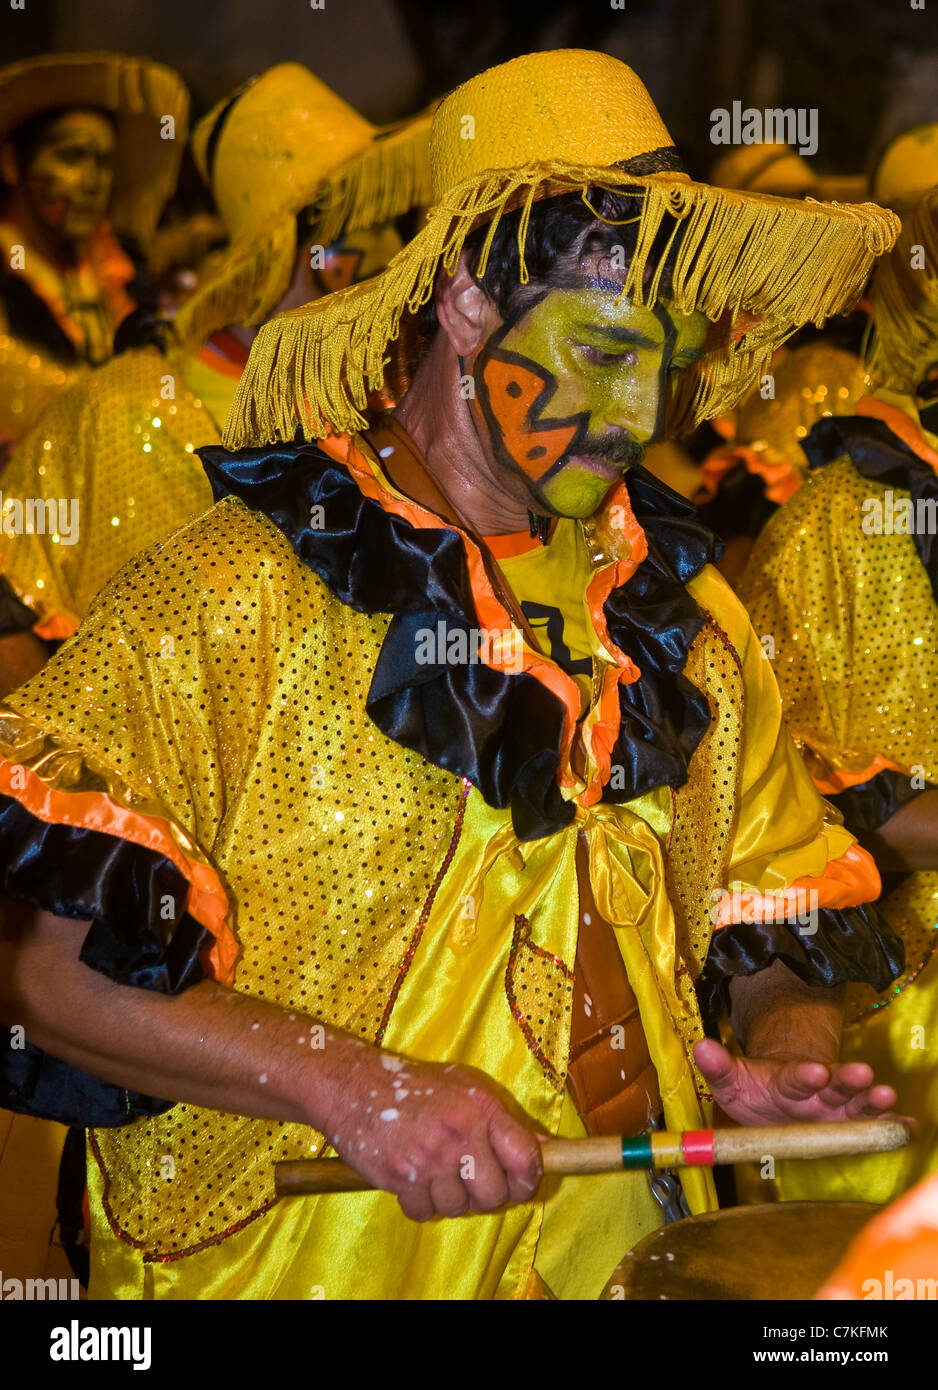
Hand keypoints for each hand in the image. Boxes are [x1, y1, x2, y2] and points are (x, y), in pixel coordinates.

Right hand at [323, 1049, 542, 1221]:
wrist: (356, 1086)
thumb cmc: (416, 1085)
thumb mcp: (467, 1086)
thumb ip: (505, 1119)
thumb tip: (544, 1149)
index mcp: (482, 1109)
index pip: (525, 1160)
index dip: (529, 1180)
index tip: (521, 1183)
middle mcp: (460, 1134)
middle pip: (494, 1195)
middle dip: (487, 1195)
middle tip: (473, 1179)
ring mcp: (429, 1159)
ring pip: (459, 1208)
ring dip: (452, 1198)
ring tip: (439, 1172)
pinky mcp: (401, 1179)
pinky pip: (426, 1213)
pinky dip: (422, 1204)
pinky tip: (415, 1179)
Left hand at [694, 1037, 897, 1126]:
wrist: (778, 1096)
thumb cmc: (757, 1089)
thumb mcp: (732, 1080)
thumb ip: (718, 1067)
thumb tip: (701, 1047)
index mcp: (788, 1080)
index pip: (795, 1076)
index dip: (804, 1074)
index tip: (814, 1070)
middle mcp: (817, 1092)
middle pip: (833, 1085)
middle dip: (847, 1079)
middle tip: (863, 1073)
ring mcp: (836, 1108)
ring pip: (856, 1102)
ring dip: (871, 1099)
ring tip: (887, 1094)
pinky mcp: (849, 1124)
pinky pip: (872, 1124)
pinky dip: (891, 1124)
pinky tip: (908, 1126)